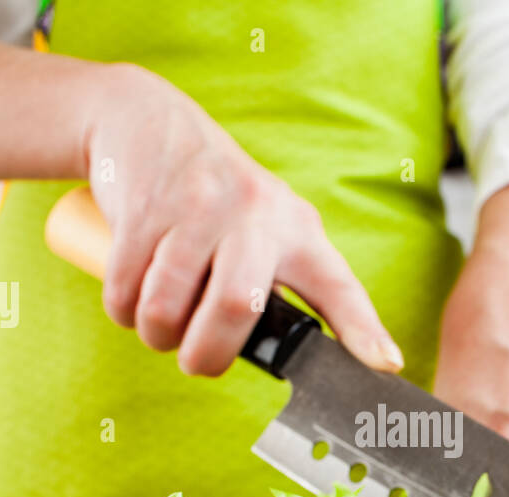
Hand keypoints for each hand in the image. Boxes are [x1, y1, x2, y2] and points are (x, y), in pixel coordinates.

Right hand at [83, 66, 401, 375]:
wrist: (143, 121)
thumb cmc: (211, 199)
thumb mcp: (262, 224)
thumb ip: (279, 281)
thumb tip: (289, 357)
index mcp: (296, 229)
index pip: (337, 286)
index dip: (362, 329)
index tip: (386, 364)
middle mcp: (256, 213)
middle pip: (234, 309)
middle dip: (206, 355)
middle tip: (195, 361)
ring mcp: (198, 206)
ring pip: (167, 308)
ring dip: (155, 334)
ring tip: (158, 324)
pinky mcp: (144, 207)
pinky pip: (126, 289)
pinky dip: (122, 311)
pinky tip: (131, 296)